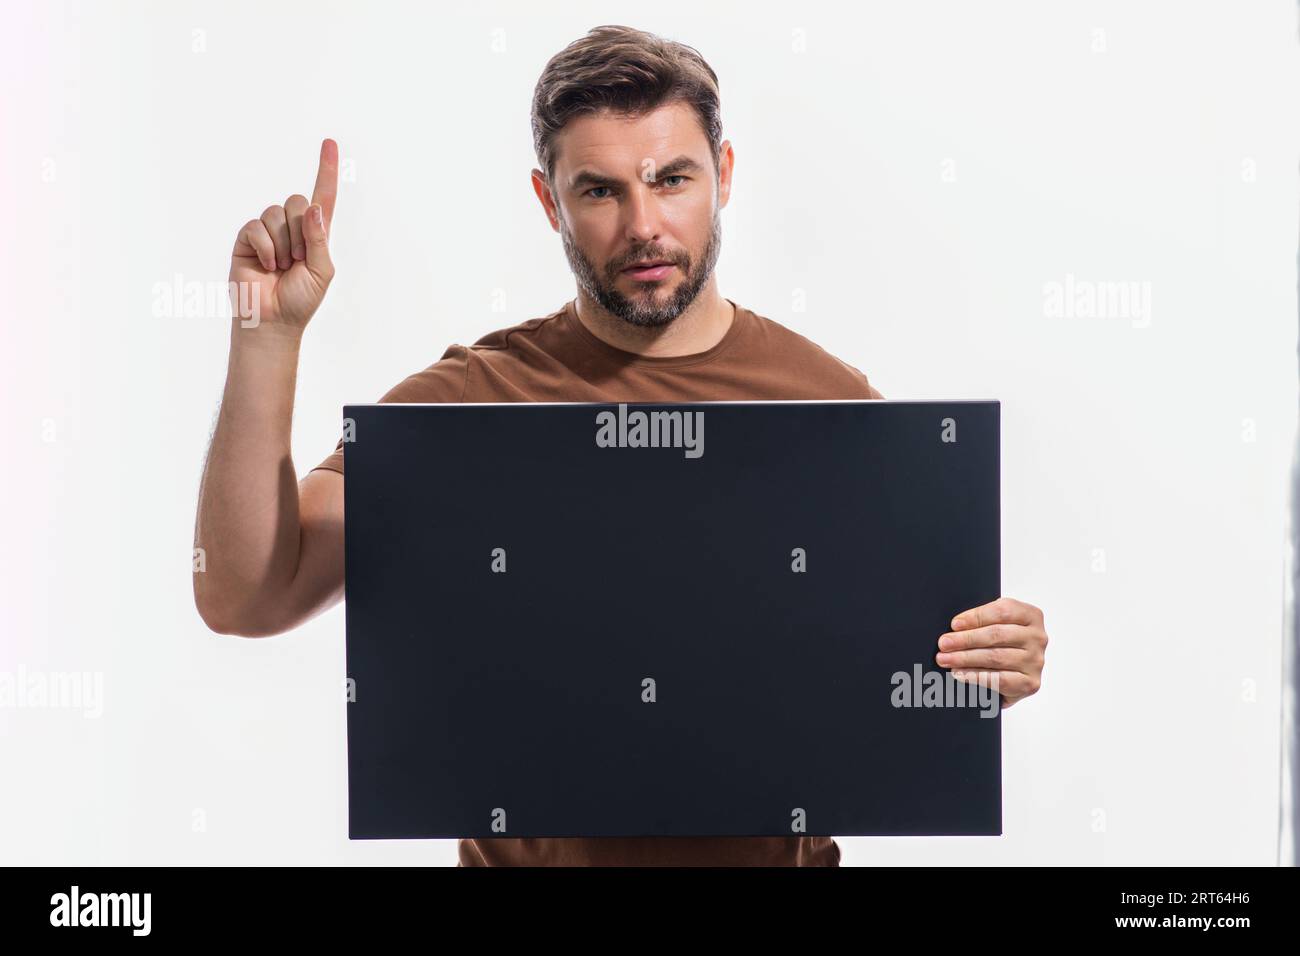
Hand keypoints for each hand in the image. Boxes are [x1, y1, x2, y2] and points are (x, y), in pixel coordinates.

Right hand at [228, 138, 338, 330]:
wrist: (273, 320)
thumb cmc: (300, 299)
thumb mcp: (322, 271)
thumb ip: (319, 239)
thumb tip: (312, 208)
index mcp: (315, 234)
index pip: (323, 196)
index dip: (326, 169)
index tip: (329, 142)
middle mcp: (291, 228)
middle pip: (299, 201)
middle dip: (301, 232)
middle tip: (297, 261)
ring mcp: (268, 231)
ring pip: (277, 213)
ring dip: (284, 244)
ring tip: (281, 267)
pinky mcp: (247, 238)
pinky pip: (257, 227)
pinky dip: (266, 248)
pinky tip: (266, 266)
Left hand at [934, 597, 1047, 709]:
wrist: (1014, 675)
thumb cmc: (1001, 644)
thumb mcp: (996, 624)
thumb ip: (982, 620)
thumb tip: (955, 626)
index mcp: (1031, 615)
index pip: (1003, 611)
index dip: (976, 617)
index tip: (954, 624)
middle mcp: (1037, 637)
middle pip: (997, 635)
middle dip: (966, 639)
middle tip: (944, 643)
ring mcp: (1035, 661)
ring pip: (996, 657)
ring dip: (965, 658)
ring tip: (945, 659)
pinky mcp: (1030, 683)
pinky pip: (999, 679)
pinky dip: (976, 676)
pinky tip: (960, 674)